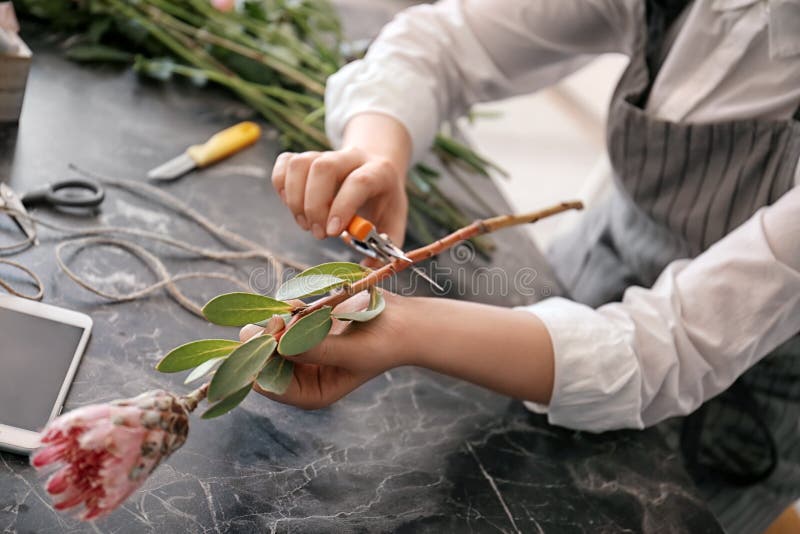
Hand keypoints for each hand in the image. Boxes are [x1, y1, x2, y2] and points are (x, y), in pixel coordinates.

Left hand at [240, 292, 412, 408]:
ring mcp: (300, 350)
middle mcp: (300, 376)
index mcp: (310, 393)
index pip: (267, 383)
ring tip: (298, 310)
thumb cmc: (384, 343)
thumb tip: (279, 345)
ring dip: (277, 320)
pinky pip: (280, 321)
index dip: (262, 358)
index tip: (274, 331)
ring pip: (267, 337)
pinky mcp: (304, 328)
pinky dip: (284, 310)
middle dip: (266, 337)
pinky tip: (298, 304)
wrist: (404, 320)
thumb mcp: (352, 352)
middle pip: (261, 359)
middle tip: (278, 317)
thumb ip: (316, 350)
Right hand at [271, 147, 407, 245]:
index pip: (358, 181)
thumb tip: (369, 268)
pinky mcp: (307, 157)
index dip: (342, 207)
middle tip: (319, 233)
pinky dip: (282, 186)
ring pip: (300, 164)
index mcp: (379, 171)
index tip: (333, 233)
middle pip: (323, 167)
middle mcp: (351, 157)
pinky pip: (285, 162)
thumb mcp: (394, 221)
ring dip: (296, 199)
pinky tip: (295, 207)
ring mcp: (326, 153)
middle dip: (314, 206)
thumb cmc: (384, 200)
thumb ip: (387, 245)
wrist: (377, 171)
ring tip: (306, 223)